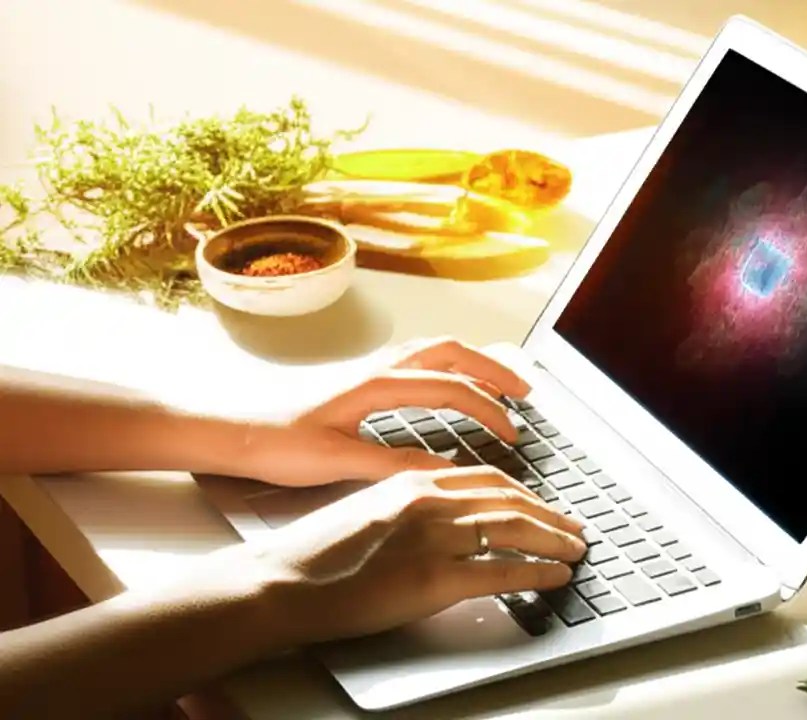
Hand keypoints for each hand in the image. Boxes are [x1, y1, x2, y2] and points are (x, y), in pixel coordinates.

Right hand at [217, 467, 586, 645]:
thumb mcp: (370, 510)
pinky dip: (537, 573)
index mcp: (413, 481)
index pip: (488, 479)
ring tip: (575, 552)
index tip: (543, 505)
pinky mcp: (433, 577)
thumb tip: (446, 517)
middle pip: (511, 501)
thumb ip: (411, 506)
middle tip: (574, 529)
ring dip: (555, 541)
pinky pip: (502, 571)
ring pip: (515, 530)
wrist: (280, 583)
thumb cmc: (315, 555)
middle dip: (551, 516)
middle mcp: (429, 501)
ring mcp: (433, 537)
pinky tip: (555, 578)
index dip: (524, 493)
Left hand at [242, 337, 531, 486]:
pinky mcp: (360, 380)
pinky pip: (418, 359)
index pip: (450, 389)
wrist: (230, 432)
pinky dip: (448, 367)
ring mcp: (369, 370)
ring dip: (472, 363)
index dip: (488, 410)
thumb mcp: (339, 462)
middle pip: (452, 353)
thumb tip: (445, 467)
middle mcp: (377, 369)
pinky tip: (449, 386)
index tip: (512, 433)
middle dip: (494, 369)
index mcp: (377, 385)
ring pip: (435, 351)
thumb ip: (396, 463)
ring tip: (499, 384)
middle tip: (525, 391)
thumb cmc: (274, 444)